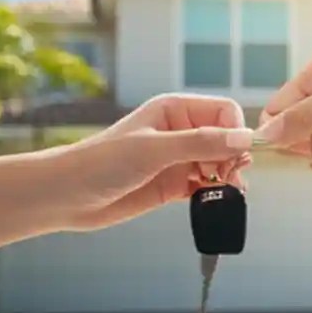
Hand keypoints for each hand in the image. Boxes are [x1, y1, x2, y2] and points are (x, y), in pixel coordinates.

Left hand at [50, 94, 252, 230]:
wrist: (67, 196)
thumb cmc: (100, 162)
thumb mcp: (153, 149)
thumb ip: (199, 143)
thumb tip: (244, 139)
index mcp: (174, 110)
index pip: (225, 112)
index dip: (236, 132)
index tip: (233, 157)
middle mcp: (179, 132)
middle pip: (226, 140)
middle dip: (233, 158)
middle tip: (226, 178)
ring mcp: (176, 160)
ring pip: (219, 165)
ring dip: (227, 178)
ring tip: (223, 192)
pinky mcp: (171, 186)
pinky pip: (205, 187)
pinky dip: (215, 194)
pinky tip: (213, 202)